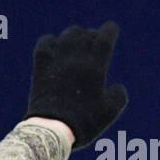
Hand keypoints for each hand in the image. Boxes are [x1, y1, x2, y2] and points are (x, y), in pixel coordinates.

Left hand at [23, 22, 127, 149]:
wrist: (53, 129)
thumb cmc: (84, 121)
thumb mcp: (110, 112)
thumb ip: (119, 96)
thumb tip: (118, 87)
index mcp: (95, 66)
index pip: (104, 36)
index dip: (109, 30)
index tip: (111, 30)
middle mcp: (76, 58)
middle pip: (85, 34)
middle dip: (92, 36)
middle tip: (93, 44)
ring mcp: (57, 61)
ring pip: (67, 36)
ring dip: (74, 36)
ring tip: (75, 45)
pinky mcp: (41, 68)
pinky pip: (45, 44)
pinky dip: (51, 41)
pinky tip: (55, 48)